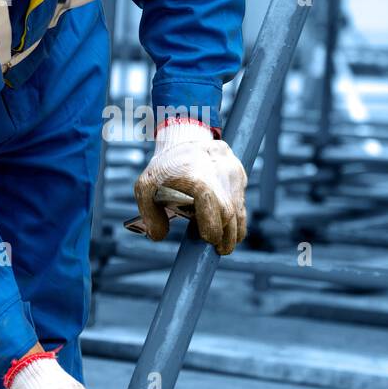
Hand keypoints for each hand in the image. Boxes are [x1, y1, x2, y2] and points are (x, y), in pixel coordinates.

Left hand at [134, 119, 247, 254]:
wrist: (185, 138)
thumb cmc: (164, 167)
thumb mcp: (146, 187)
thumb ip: (149, 214)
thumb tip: (159, 236)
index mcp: (197, 180)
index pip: (213, 209)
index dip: (212, 229)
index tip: (208, 241)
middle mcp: (219, 176)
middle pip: (229, 214)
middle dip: (227, 236)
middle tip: (220, 250)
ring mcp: (232, 174)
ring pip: (239, 209)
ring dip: (236, 230)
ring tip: (227, 244)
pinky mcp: (239, 174)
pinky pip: (241, 200)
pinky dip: (237, 216)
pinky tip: (230, 227)